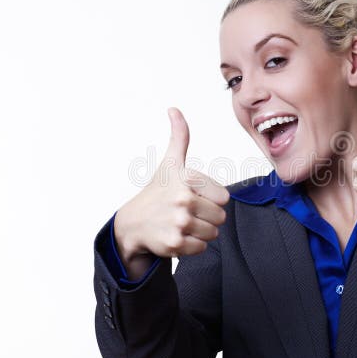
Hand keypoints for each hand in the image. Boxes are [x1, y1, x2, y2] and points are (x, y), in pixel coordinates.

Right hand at [113, 107, 229, 263]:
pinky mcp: (175, 244)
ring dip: (200, 232)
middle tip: (187, 212)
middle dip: (207, 217)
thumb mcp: (170, 163)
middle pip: (221, 217)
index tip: (193, 196)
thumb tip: (174, 109)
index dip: (211, 199)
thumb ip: (179, 136)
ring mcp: (178, 222)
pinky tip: (176, 236)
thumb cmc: (157, 191)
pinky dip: (192, 246)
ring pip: (213, 233)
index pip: (224, 197)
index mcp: (187, 178)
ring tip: (181, 224)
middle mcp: (183, 199)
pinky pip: (201, 248)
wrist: (133, 223)